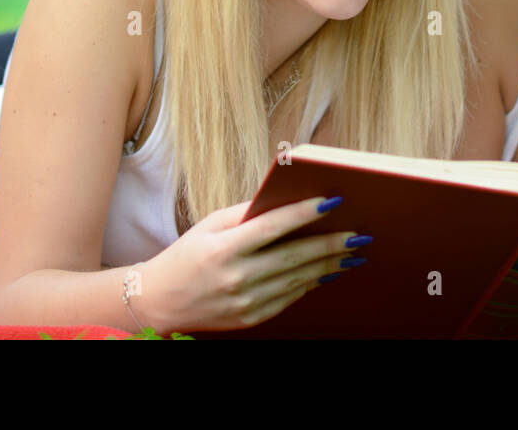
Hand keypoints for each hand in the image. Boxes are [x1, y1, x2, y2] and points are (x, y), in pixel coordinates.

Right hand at [134, 196, 368, 333]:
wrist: (160, 302)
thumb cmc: (187, 255)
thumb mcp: (209, 225)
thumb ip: (246, 214)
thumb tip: (285, 200)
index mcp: (223, 249)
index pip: (271, 227)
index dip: (303, 214)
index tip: (331, 202)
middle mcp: (235, 278)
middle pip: (292, 257)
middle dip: (329, 244)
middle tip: (358, 233)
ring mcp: (245, 302)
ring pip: (296, 280)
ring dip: (328, 265)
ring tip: (352, 251)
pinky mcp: (251, 318)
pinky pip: (289, 298)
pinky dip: (311, 283)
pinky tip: (328, 271)